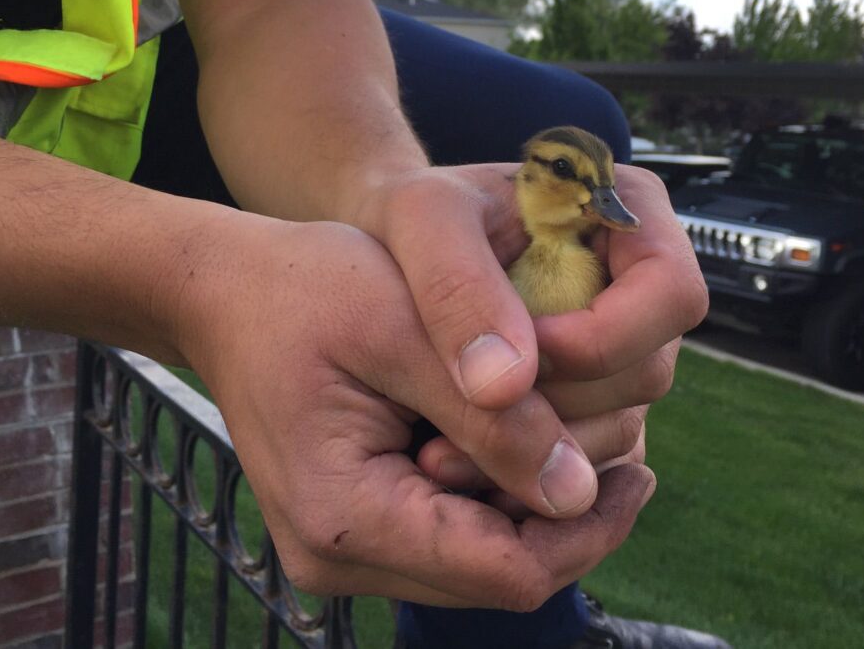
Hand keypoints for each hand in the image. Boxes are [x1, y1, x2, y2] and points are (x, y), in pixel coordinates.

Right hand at [170, 213, 655, 606]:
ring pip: (479, 560)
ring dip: (532, 507)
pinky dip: (493, 495)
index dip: (587, 532)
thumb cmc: (303, 289)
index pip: (505, 571)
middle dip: (564, 518)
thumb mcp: (403, 330)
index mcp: (345, 516)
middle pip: (496, 575)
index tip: (638, 473)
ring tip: (574, 437)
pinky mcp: (350, 527)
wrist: (225, 293)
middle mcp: (337, 557)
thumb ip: (490, 418)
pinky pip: (448, 535)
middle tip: (618, 448)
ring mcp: (341, 548)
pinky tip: (518, 440)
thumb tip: (578, 492)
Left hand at [354, 165, 704, 492]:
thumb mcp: (420, 220)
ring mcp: (620, 349)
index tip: (523, 350)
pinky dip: (525, 471)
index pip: (671, 292)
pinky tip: (457, 461)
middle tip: (464, 403)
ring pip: (620, 424)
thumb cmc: (408, 214)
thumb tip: (507, 387)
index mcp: (627, 211)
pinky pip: (586, 459)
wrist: (381, 249)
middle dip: (560, 402)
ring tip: (442, 445)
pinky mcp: (589, 402)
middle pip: (648, 370)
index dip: (605, 337)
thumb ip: (455, 286)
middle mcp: (638, 285)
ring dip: (536, 449)